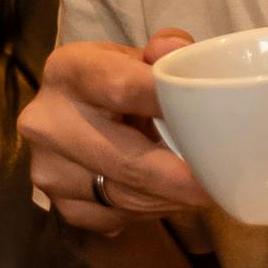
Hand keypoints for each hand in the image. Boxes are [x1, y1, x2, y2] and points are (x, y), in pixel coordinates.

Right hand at [19, 32, 210, 234]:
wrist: (68, 120)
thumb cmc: (115, 83)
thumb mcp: (136, 57)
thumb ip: (166, 50)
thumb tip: (175, 52)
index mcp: (67, 70)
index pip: (123, 88)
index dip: (171, 106)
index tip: (213, 123)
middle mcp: (47, 122)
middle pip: (127, 161)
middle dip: (180, 179)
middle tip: (220, 185)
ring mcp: (49, 169)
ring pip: (126, 197)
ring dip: (170, 199)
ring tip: (199, 188)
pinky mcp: (58, 206)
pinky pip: (117, 217)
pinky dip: (149, 211)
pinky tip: (163, 196)